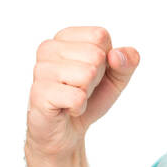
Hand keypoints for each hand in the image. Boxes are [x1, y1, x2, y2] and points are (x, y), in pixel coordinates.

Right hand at [26, 26, 139, 156]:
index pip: (100, 36)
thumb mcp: (117, 76)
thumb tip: (116, 55)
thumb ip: (128, 60)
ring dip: (86, 93)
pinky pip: (77, 97)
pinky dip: (79, 107)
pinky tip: (66, 108)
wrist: (67, 130)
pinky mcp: (39, 93)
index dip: (106, 58)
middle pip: (95, 55)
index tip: (92, 71)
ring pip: (86, 74)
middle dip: (96, 78)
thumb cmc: (90, 97)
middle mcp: (48, 48)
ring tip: (72, 96)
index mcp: (65, 36)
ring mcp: (40, 70)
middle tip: (81, 88)